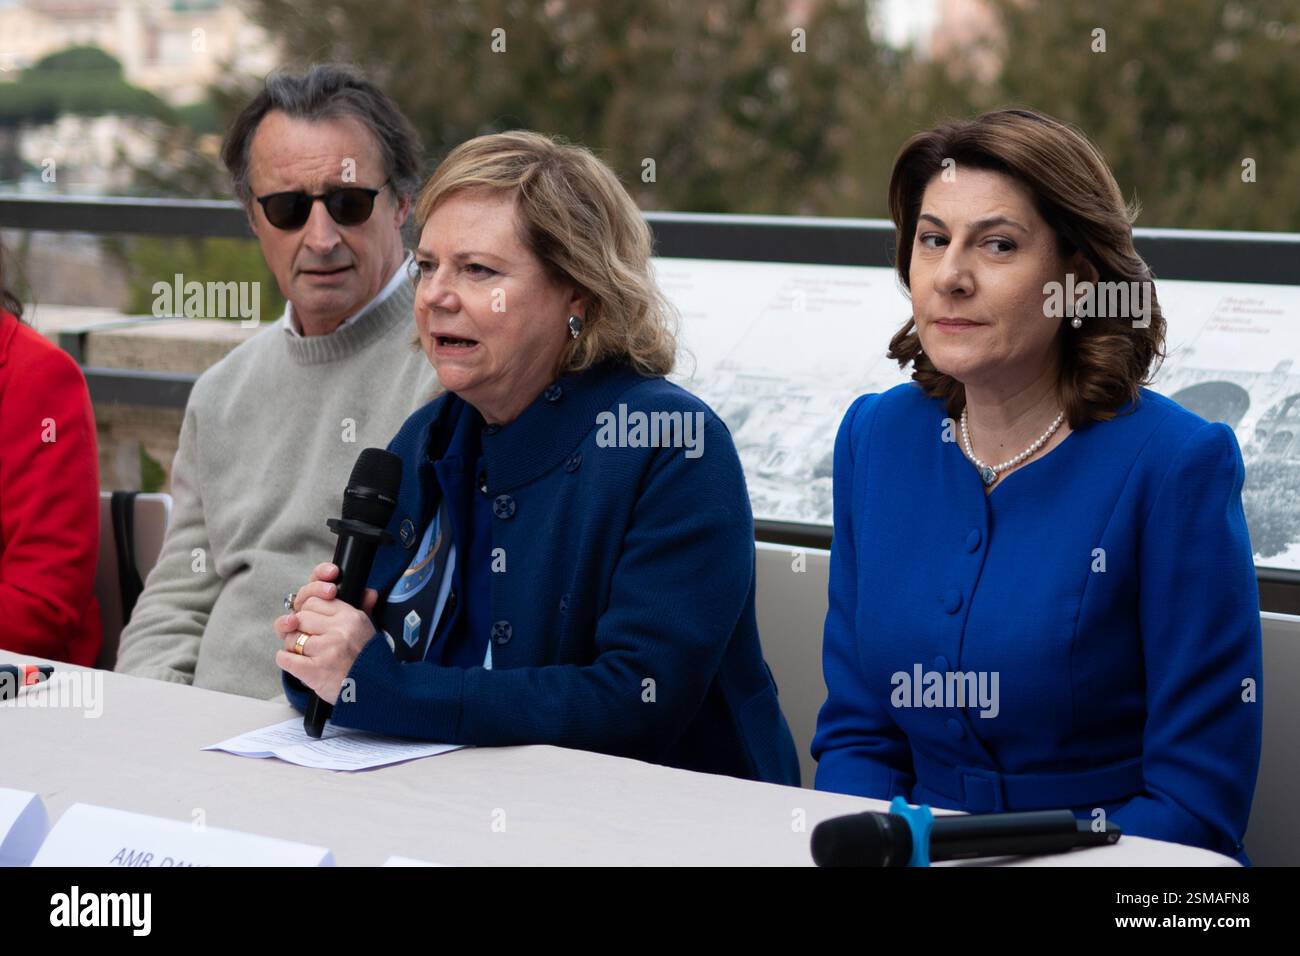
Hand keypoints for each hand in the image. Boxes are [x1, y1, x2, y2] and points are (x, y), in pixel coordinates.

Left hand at [274, 562, 379, 704]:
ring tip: (305, 654)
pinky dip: (285, 660)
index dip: (309, 612)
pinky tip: (295, 662)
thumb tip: (368, 592)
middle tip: (308, 640)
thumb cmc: (369, 663)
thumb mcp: (369, 630)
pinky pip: (285, 658)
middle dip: (300, 629)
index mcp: (352, 617)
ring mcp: (327, 649)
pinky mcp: (315, 670)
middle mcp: (339, 630)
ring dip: (293, 647)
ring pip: (292, 638)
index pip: (315, 601)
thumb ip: (364, 608)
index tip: (312, 622)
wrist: (376, 693)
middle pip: (301, 617)